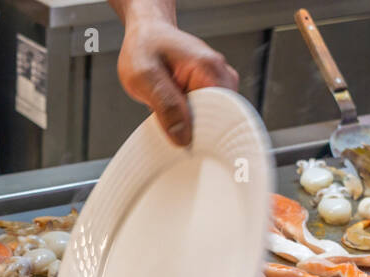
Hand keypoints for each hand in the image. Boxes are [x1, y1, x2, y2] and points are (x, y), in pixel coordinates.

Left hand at [117, 21, 237, 146]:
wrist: (146, 36)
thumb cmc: (145, 48)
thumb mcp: (145, 77)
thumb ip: (165, 105)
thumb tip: (182, 137)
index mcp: (209, 69)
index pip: (224, 112)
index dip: (208, 133)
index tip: (190, 146)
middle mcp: (219, 75)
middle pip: (221, 119)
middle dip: (199, 133)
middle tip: (174, 137)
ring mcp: (216, 84)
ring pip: (212, 121)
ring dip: (193, 128)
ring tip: (171, 124)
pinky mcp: (208, 93)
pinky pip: (205, 117)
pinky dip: (190, 124)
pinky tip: (175, 122)